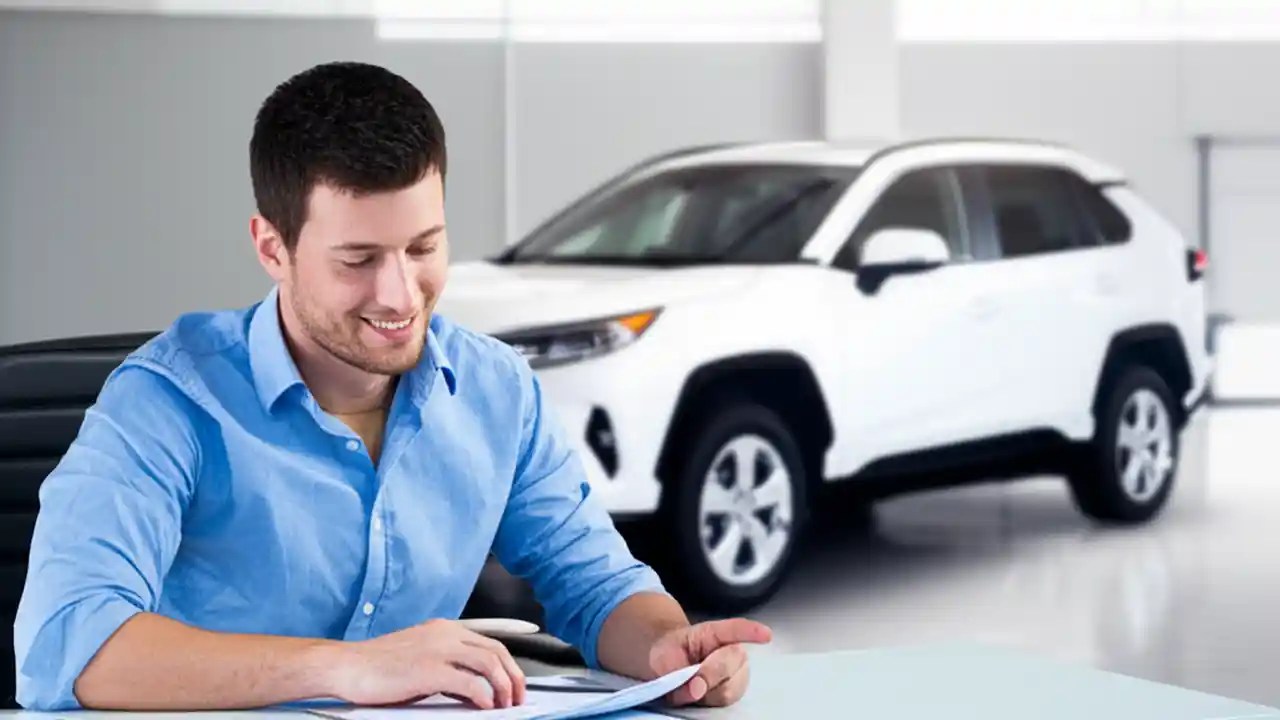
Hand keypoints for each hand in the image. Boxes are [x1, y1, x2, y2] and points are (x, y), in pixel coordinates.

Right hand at [323, 619, 526, 708]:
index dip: (508, 665)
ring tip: (506, 706)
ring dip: (504, 686)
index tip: (514, 684)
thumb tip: (476, 690)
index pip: (489, 642)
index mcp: (443, 629)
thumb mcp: (420, 660)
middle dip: (513, 676)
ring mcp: (438, 649)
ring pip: (489, 663)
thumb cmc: (378, 668)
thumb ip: (448, 668)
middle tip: (517, 698)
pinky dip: (484, 695)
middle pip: (496, 651)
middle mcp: (445, 634)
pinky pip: (470, 681)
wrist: (347, 666)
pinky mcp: (430, 669)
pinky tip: (486, 707)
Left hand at [648, 618, 771, 706]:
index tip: (765, 635)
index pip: (734, 629)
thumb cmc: (668, 656)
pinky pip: (728, 703)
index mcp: (712, 633)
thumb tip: (697, 689)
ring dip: (706, 693)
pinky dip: (710, 702)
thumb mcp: (662, 657)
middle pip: (728, 666)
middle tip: (689, 682)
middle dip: (706, 676)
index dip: (750, 631)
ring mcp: (739, 672)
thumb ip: (675, 671)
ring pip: (728, 690)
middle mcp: (732, 650)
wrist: (669, 667)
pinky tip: (702, 694)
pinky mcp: (738, 691)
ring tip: (692, 686)